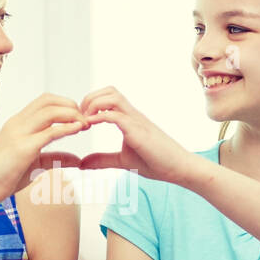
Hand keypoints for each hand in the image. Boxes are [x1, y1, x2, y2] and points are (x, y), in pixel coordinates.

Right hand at [0, 93, 87, 207]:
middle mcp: (17, 123)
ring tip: (85, 124)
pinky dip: (67, 128)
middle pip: (48, 100)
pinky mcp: (23, 148)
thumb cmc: (4, 177)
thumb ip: (55, 158)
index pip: (44, 101)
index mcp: (18, 123)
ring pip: (50, 111)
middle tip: (85, 118)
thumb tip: (77, 160)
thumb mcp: (35, 164)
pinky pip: (49, 132)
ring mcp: (19, 133)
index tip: (79, 117)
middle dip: (70, 105)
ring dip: (71, 114)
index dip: (64, 104)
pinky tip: (78, 129)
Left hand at [75, 87, 197, 184]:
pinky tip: (90, 126)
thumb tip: (82, 164)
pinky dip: (100, 117)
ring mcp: (136, 121)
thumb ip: (102, 160)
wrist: (179, 169)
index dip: (91, 102)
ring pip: (112, 96)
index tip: (81, 120)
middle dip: (89, 99)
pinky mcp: (138, 131)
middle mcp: (133, 115)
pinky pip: (116, 115)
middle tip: (80, 117)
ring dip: (94, 104)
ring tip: (85, 121)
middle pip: (109, 90)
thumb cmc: (156, 163)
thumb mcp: (122, 161)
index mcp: (129, 118)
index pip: (108, 96)